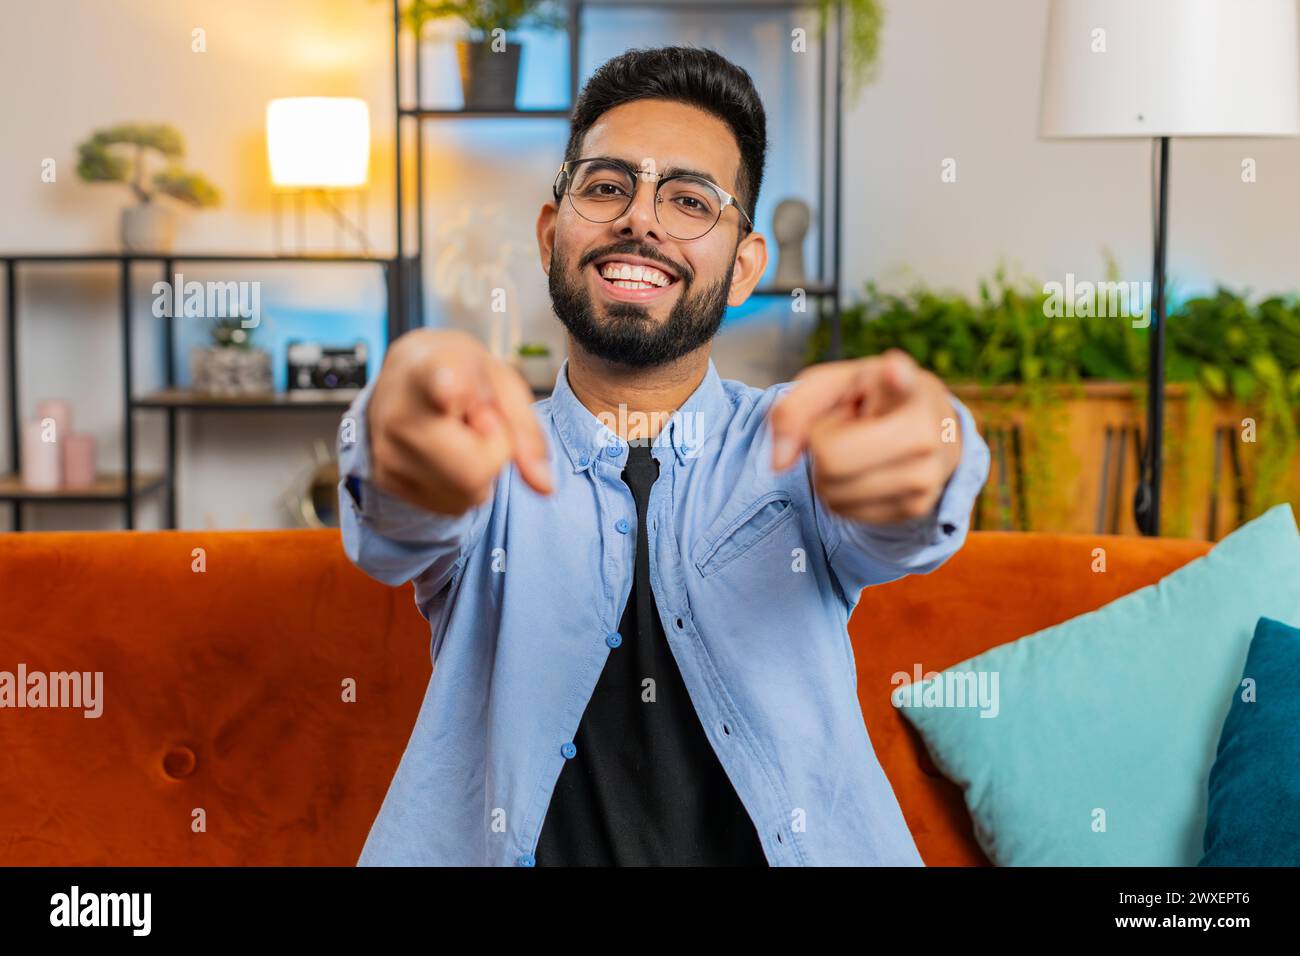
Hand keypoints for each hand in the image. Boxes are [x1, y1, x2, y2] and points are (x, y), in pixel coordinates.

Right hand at [366, 329, 552, 515]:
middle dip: (497, 453)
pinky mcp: (386, 480)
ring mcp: (388, 451)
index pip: (439, 382)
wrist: (405, 375)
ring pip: (467, 493)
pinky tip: (444, 452)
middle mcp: (401, 413)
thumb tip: (544, 487)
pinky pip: (452, 505)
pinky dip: (461, 486)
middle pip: (475, 469)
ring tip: (458, 435)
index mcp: (434, 370)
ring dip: (480, 472)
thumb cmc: (460, 375)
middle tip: (481, 423)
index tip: (450, 389)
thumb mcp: (503, 385)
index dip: (448, 389)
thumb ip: (526, 432)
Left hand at [768, 350, 961, 524]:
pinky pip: (842, 510)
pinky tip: (865, 470)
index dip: (895, 377)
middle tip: (846, 427)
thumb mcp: (831, 385)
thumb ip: (793, 409)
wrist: (931, 427)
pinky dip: (838, 493)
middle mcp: (924, 431)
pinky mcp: (916, 508)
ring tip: (859, 446)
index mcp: (905, 385)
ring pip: (832, 491)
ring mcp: (925, 475)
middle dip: (820, 445)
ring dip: (826, 472)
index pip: (901, 381)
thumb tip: (779, 463)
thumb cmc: (869, 398)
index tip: (893, 372)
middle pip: (831, 458)